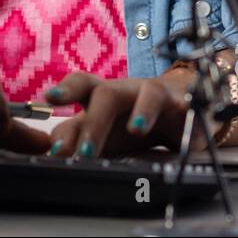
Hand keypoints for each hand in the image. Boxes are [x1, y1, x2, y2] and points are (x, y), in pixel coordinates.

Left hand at [42, 70, 211, 157]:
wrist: (176, 106)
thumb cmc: (130, 118)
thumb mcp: (101, 129)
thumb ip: (74, 135)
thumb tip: (53, 150)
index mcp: (103, 94)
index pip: (81, 85)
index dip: (65, 90)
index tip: (50, 98)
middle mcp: (128, 90)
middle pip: (108, 93)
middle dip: (96, 122)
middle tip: (86, 151)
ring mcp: (157, 95)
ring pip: (149, 93)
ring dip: (142, 112)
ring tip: (136, 130)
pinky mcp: (184, 104)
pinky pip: (186, 104)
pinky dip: (186, 111)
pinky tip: (186, 116)